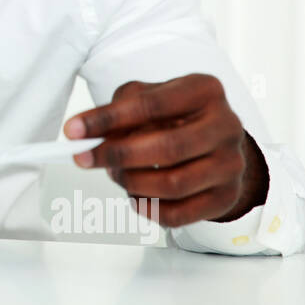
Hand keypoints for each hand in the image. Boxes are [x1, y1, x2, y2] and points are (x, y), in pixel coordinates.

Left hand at [62, 74, 267, 227]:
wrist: (216, 146)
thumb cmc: (175, 118)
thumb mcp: (147, 98)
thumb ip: (118, 110)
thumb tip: (84, 134)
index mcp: (205, 91)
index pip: (151, 105)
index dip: (107, 119)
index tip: (73, 131)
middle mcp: (226, 125)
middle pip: (167, 147)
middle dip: (117, 156)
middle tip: (86, 158)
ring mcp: (231, 164)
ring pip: (173, 184)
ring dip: (132, 183)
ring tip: (116, 174)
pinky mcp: (226, 197)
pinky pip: (179, 214)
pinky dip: (148, 209)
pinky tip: (135, 196)